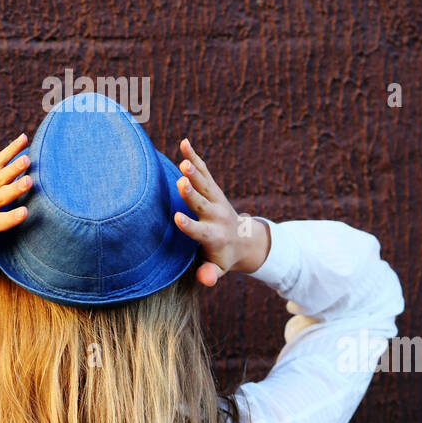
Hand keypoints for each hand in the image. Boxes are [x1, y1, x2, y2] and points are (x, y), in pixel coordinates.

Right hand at [173, 138, 270, 285]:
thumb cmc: (223, 257)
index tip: (177, 218)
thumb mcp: (219, 269)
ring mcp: (216, 200)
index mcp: (214, 236)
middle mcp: (216, 215)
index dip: (188, 225)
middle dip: (191, 193)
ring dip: (194, 172)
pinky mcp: (214, 189)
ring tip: (184, 159)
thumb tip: (206, 279)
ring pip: (204, 184)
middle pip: (202, 203)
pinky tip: (184, 143)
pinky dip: (194, 157)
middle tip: (182, 182)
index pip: (199, 231)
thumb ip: (211, 274)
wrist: (244, 240)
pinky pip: (204, 171)